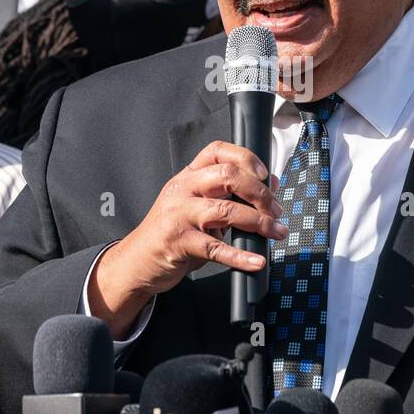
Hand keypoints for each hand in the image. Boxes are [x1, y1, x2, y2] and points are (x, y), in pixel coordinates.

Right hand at [90, 141, 286, 336]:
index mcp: (188, 176)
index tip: (265, 176)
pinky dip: (240, 257)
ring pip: (226, 210)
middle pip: (228, 176)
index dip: (246, 158)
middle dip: (260, 193)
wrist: (137, 261)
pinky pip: (216, 248)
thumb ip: (231, 195)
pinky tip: (255, 261)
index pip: (218, 151)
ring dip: (259, 223)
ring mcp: (179, 215)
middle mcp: (183, 190)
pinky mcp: (179, 243)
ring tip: (276, 233)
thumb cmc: (171, 232)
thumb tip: (271, 184)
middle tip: (276, 210)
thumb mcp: (198, 206)